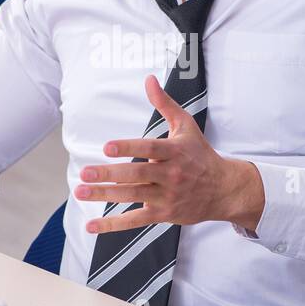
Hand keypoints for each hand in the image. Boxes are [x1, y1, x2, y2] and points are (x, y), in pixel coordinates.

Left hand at [76, 75, 265, 233]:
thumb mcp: (186, 126)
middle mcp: (171, 175)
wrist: (224, 190)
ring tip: (81, 191)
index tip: (107, 147)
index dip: (128, 147)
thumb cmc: (200, 154)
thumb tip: (149, 79)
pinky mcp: (163, 214)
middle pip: (137, 175)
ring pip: (133, 196)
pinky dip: (113, 225)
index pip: (149, 148)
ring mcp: (167, 196)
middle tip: (85, 172)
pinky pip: (135, 221)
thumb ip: (165, 103)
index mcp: (175, 151)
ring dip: (105, 195)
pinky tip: (91, 226)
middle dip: (110, 175)